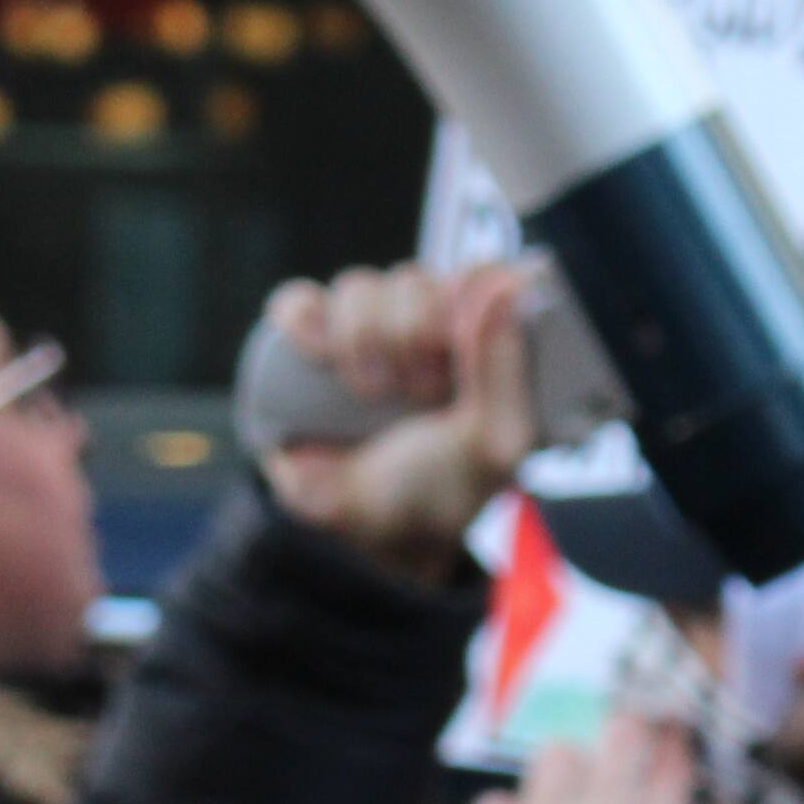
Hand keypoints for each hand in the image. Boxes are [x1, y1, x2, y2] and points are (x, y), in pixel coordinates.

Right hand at [254, 262, 540, 590]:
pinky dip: (307, 322)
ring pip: (358, 288)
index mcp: (478, 333)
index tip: (462, 343)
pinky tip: (321, 358)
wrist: (375, 531)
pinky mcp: (306, 348)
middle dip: (417, 335)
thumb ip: (505, 368)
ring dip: (367, 340)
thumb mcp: (495, 442)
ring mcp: (362, 332)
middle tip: (422, 393)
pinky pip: (297, 302)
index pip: (476, 271)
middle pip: (414, 279)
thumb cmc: (447, 484)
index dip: (467, 295)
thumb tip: (503, 287)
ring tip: (374, 395)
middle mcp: (422, 322)